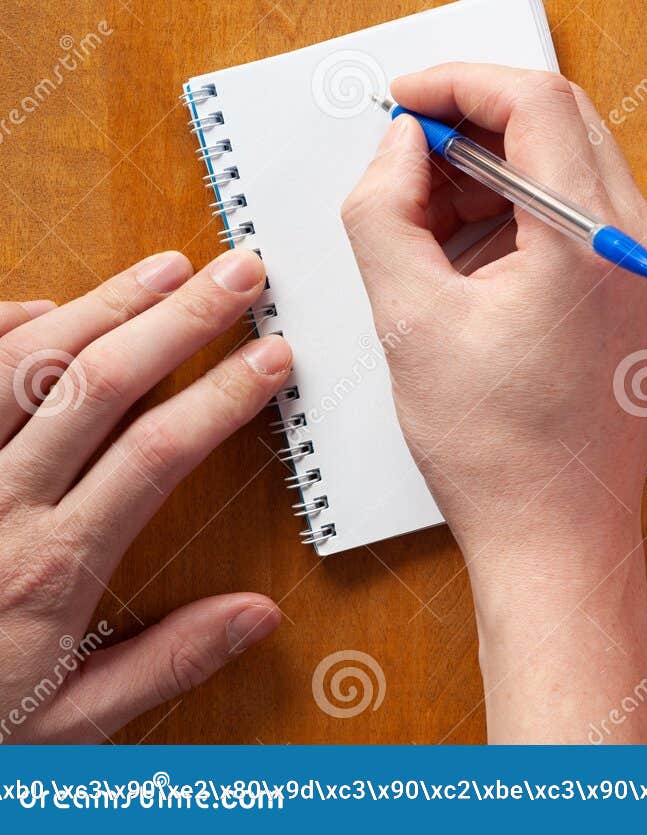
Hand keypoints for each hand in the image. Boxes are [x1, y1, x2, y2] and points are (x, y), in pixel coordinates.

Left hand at [0, 249, 288, 741]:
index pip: (157, 454)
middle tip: (239, 272)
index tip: (274, 356)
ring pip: (27, 363)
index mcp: (50, 569)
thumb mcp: (63, 724)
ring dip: (102, 305)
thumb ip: (162, 665)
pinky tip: (45, 305)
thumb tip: (259, 616)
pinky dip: (1, 328)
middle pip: (100, 384)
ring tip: (165, 267)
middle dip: (181, 319)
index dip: (223, 394)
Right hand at [340, 63, 646, 741]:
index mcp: (595, 239)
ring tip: (427, 226)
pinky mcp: (644, 290)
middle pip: (562, 123)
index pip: (536, 102)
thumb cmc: (496, 450)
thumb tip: (403, 144)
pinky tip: (469, 260)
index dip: (459, 82)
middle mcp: (642, 241)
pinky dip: (524, 212)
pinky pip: (584, 214)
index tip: (403, 99)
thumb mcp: (410, 319)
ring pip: (572, 165)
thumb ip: (387, 210)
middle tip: (406, 159)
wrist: (560, 539)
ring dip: (496, 171)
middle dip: (475, 124)